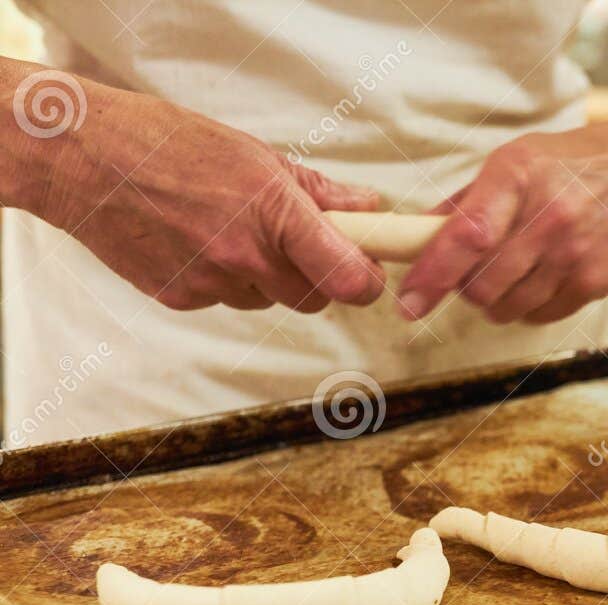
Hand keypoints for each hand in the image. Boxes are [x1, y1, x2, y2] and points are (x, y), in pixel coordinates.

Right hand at [27, 78, 385, 312]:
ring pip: (266, 299)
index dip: (366, 282)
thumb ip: (317, 191)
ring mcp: (212, 282)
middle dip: (315, 278)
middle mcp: (245, 256)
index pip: (347, 277)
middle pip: (314, 299)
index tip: (367, 272)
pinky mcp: (182, 299)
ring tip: (225, 228)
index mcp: (274, 213)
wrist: (82, 159)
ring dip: (262, 276)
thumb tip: (368, 208)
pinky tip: (193, 240)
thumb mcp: (254, 155)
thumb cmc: (169, 144)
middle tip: (295, 245)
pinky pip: (223, 300)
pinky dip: (220, 278)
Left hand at [396, 121, 607, 323]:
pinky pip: (541, 315)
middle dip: (464, 288)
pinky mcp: (596, 282)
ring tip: (510, 272)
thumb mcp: (520, 159)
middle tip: (470, 273)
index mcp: (519, 175)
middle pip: (482, 284)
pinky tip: (539, 279)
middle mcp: (549, 216)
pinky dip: (527, 306)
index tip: (409, 302)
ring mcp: (575, 254)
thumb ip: (470, 200)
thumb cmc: (577, 163)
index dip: (431, 274)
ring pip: (508, 306)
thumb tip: (420, 237)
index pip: (466, 236)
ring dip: (495, 300)